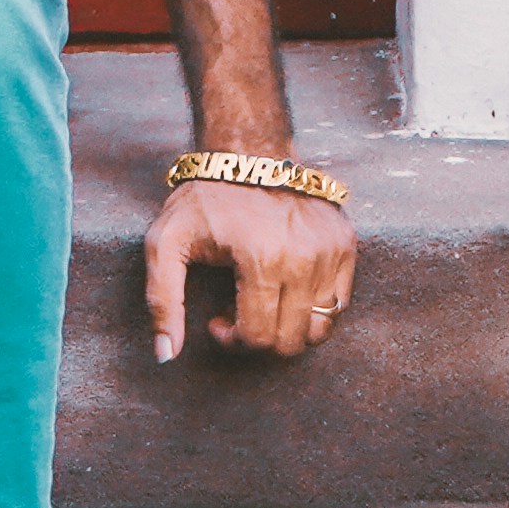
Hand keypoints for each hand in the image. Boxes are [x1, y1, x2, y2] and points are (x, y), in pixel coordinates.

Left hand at [145, 179, 353, 360]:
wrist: (249, 152)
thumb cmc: (203, 199)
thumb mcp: (165, 243)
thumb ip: (162, 301)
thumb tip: (166, 355)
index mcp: (262, 259)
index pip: (259, 337)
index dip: (232, 340)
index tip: (216, 319)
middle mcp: (305, 257)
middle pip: (291, 340)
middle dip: (259, 338)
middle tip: (238, 311)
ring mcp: (331, 249)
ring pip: (320, 328)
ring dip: (288, 327)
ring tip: (261, 300)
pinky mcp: (346, 243)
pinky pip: (338, 304)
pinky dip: (312, 309)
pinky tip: (284, 288)